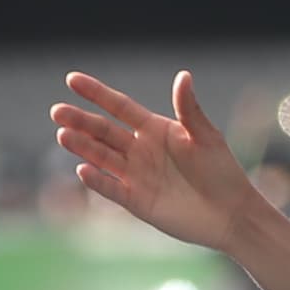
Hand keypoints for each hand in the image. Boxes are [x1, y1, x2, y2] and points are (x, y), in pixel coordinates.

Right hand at [55, 70, 275, 253]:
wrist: (232, 213)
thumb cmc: (222, 171)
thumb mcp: (206, 136)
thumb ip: (189, 109)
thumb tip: (183, 75)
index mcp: (155, 129)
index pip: (119, 106)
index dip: (96, 93)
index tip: (72, 79)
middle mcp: (140, 150)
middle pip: (103, 131)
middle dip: (80, 121)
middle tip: (57, 111)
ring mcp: (136, 175)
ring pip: (102, 157)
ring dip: (82, 147)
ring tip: (62, 135)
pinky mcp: (137, 201)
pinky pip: (112, 188)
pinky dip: (98, 180)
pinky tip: (83, 169)